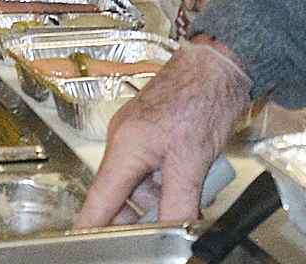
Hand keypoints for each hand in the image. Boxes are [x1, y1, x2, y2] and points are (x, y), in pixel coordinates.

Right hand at [76, 38, 252, 227]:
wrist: (221, 61)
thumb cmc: (203, 94)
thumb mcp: (192, 160)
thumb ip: (179, 203)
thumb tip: (174, 234)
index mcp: (124, 148)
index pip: (97, 203)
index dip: (89, 231)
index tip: (83, 249)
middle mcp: (126, 141)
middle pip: (120, 197)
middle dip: (137, 218)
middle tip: (153, 235)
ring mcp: (141, 136)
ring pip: (141, 185)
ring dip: (160, 200)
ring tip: (185, 203)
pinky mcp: (157, 132)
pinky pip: (155, 169)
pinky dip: (169, 183)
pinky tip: (191, 186)